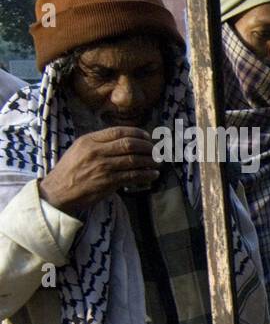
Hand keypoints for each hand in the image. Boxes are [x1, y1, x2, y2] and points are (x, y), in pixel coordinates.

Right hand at [37, 127, 159, 216]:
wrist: (58, 192)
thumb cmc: (70, 170)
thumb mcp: (79, 150)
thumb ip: (99, 143)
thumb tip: (125, 140)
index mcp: (89, 141)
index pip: (118, 131)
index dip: (137, 133)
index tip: (147, 137)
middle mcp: (96, 151)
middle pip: (129, 144)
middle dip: (147, 147)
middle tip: (156, 151)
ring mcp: (102, 167)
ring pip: (134, 160)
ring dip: (150, 161)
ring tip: (158, 163)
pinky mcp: (108, 182)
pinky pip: (133, 176)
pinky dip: (146, 175)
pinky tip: (153, 175)